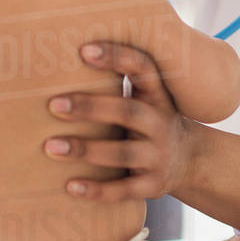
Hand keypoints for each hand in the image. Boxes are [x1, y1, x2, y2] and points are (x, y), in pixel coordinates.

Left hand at [44, 42, 194, 201]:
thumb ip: (118, 82)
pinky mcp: (152, 186)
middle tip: (53, 104)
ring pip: (121, 153)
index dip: (116, 57)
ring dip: (85, 149)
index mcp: (156, 95)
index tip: (84, 50)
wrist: (189, 161)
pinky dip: (97, 190)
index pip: (142, 68)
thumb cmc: (149, 120)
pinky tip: (70, 187)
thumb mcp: (145, 98)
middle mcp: (160, 123)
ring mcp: (158, 156)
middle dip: (89, 107)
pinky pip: (123, 189)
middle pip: (127, 111)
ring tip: (50, 146)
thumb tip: (64, 60)